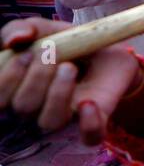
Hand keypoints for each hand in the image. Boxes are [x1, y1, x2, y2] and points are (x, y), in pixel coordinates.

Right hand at [0, 18, 140, 139]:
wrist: (110, 50)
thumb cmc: (70, 43)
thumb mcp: (46, 29)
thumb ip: (23, 28)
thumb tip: (13, 40)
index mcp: (17, 89)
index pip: (0, 98)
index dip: (6, 79)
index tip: (27, 53)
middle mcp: (36, 109)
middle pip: (22, 107)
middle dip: (34, 79)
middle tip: (51, 56)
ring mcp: (66, 119)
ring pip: (49, 121)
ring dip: (57, 92)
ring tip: (69, 67)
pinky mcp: (95, 122)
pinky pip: (90, 137)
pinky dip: (89, 124)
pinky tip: (89, 103)